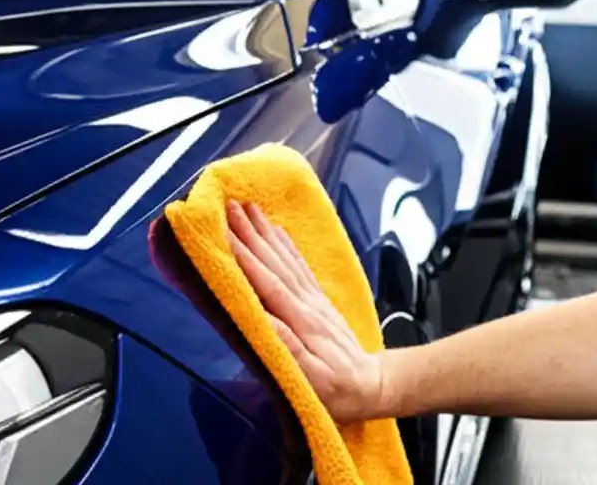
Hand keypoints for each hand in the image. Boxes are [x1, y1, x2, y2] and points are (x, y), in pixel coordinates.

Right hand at [226, 201, 388, 422]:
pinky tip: (276, 229)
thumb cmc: (337, 391)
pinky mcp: (318, 301)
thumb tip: (262, 318)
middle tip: (229, 206)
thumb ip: (287, 348)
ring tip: (248, 207)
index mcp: (301, 321)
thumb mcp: (311, 380)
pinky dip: (286, 245)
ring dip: (265, 232)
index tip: (223, 233)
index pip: (268, 282)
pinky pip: (300, 266)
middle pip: (274, 262)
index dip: (244, 257)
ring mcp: (314, 300)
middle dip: (250, 233)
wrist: (373, 387)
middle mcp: (307, 304)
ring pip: (286, 258)